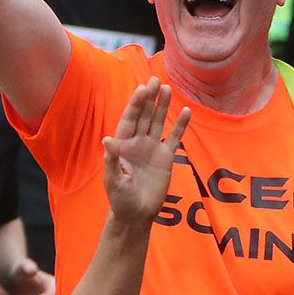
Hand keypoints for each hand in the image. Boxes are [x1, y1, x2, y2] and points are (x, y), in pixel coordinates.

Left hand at [101, 82, 189, 225]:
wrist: (136, 214)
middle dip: (149, 99)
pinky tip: (186, 111)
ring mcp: (152, 147)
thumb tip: (107, 139)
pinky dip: (180, 125)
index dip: (135, 104)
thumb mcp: (113, 180)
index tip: (142, 89)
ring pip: (158, 122)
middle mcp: (137, 142)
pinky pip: (174, 137)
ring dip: (162, 106)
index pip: (129, 119)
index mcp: (123, 144)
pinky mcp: (165, 157)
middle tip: (155, 80)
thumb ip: (112, 160)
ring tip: (168, 88)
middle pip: (144, 115)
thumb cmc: (120, 198)